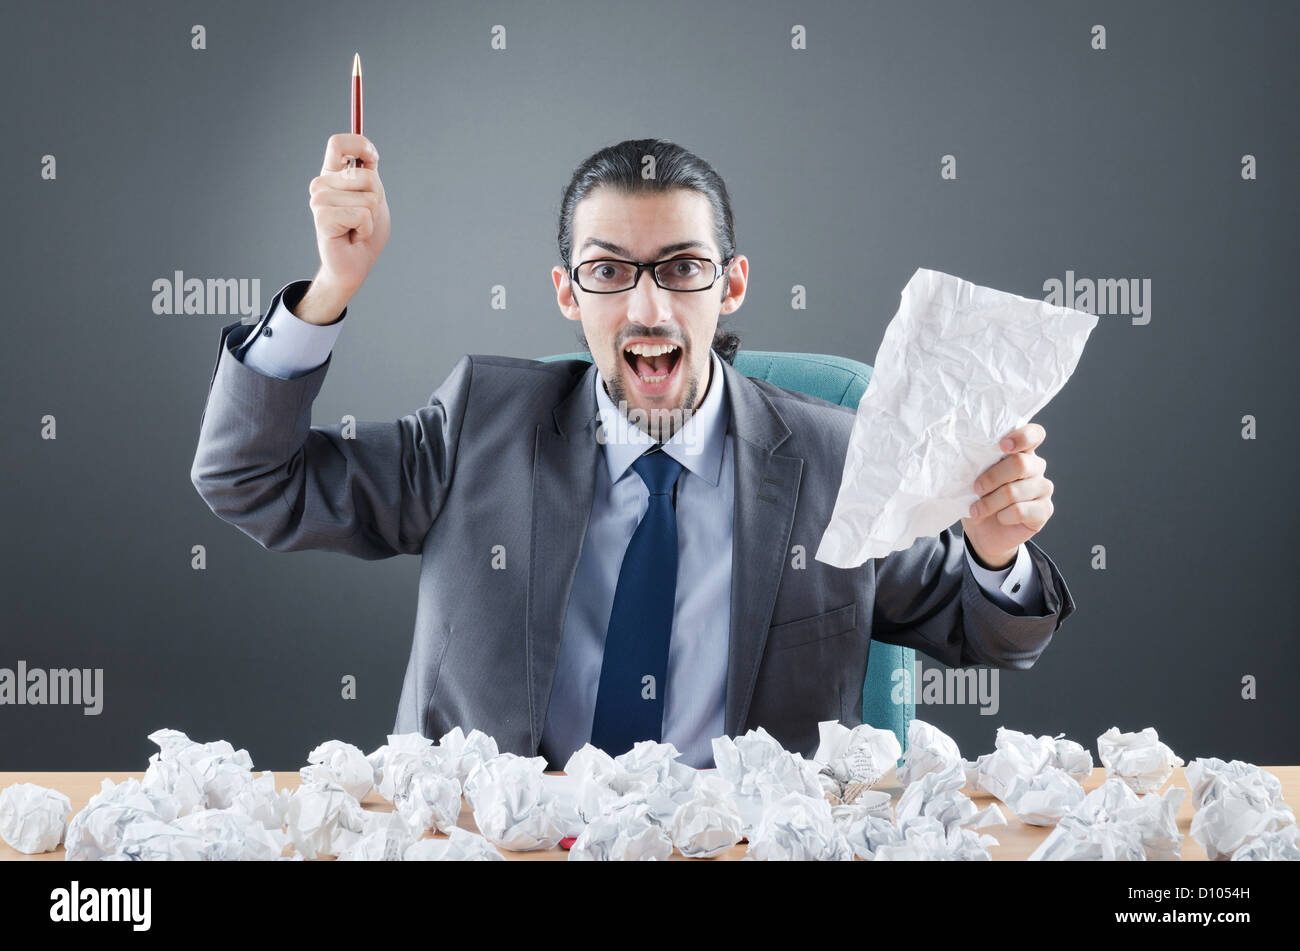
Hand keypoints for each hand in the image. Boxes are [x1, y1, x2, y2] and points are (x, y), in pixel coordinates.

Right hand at [302, 133, 390, 322]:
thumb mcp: (374, 199)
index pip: (339, 143)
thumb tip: (368, 157)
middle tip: (364, 218)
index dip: (360, 145)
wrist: (354, 265)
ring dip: (371, 219)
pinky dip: (366, 229)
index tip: (372, 160)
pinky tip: (353, 236)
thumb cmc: (365, 234)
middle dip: (376, 200)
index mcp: (333, 175)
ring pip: (367, 198)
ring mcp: (319, 200)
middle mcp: (322, 184)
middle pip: (365, 175)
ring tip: (357, 229)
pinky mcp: (322, 217)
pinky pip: (361, 215)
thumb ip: (371, 177)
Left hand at [960, 422, 1054, 568]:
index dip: (1022, 437)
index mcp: (1021, 452)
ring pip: (1015, 491)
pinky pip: (1021, 511)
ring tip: (977, 509)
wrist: (984, 532)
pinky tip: (999, 517)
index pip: (1034, 434)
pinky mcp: (1044, 510)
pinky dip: (1003, 516)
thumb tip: (962, 455)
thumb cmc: (978, 498)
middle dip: (992, 477)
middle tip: (976, 488)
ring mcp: (1043, 488)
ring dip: (990, 502)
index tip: (1001, 446)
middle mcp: (1036, 467)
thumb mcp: (972, 479)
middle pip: (1021, 463)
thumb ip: (976, 464)